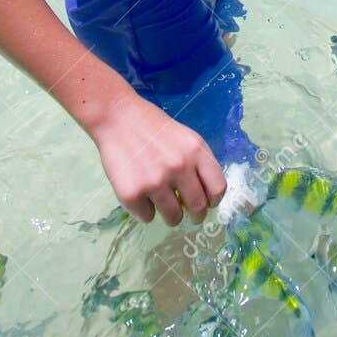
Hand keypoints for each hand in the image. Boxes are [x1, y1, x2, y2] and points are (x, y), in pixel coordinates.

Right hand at [88, 91, 226, 225]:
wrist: (118, 118)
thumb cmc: (154, 129)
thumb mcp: (185, 139)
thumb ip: (197, 164)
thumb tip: (203, 198)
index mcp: (196, 151)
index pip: (218, 188)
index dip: (213, 201)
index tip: (207, 204)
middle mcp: (179, 167)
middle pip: (198, 207)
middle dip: (196, 216)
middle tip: (190, 216)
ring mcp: (155, 181)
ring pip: (174, 217)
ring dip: (171, 216)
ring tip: (163, 205)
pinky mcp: (132, 194)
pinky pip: (147, 217)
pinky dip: (145, 211)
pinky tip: (141, 195)